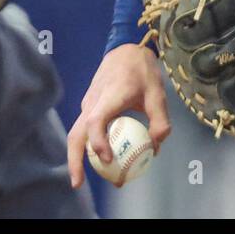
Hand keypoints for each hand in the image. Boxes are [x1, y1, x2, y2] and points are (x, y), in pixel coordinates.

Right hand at [66, 43, 170, 188]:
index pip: (94, 121)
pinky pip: (85, 129)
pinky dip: (89, 145)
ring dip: (80, 156)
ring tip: (92, 177)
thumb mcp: (158, 94)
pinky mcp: (89, 106)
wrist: (126, 48)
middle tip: (78, 185)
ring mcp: (88, 103)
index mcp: (109, 96)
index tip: (108, 159)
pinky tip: (103, 158)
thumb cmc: (143, 71)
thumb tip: (156, 147)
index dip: (98, 141)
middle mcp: (93, 101)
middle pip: (75, 134)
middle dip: (74, 160)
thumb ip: (160, 120)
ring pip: (77, 133)